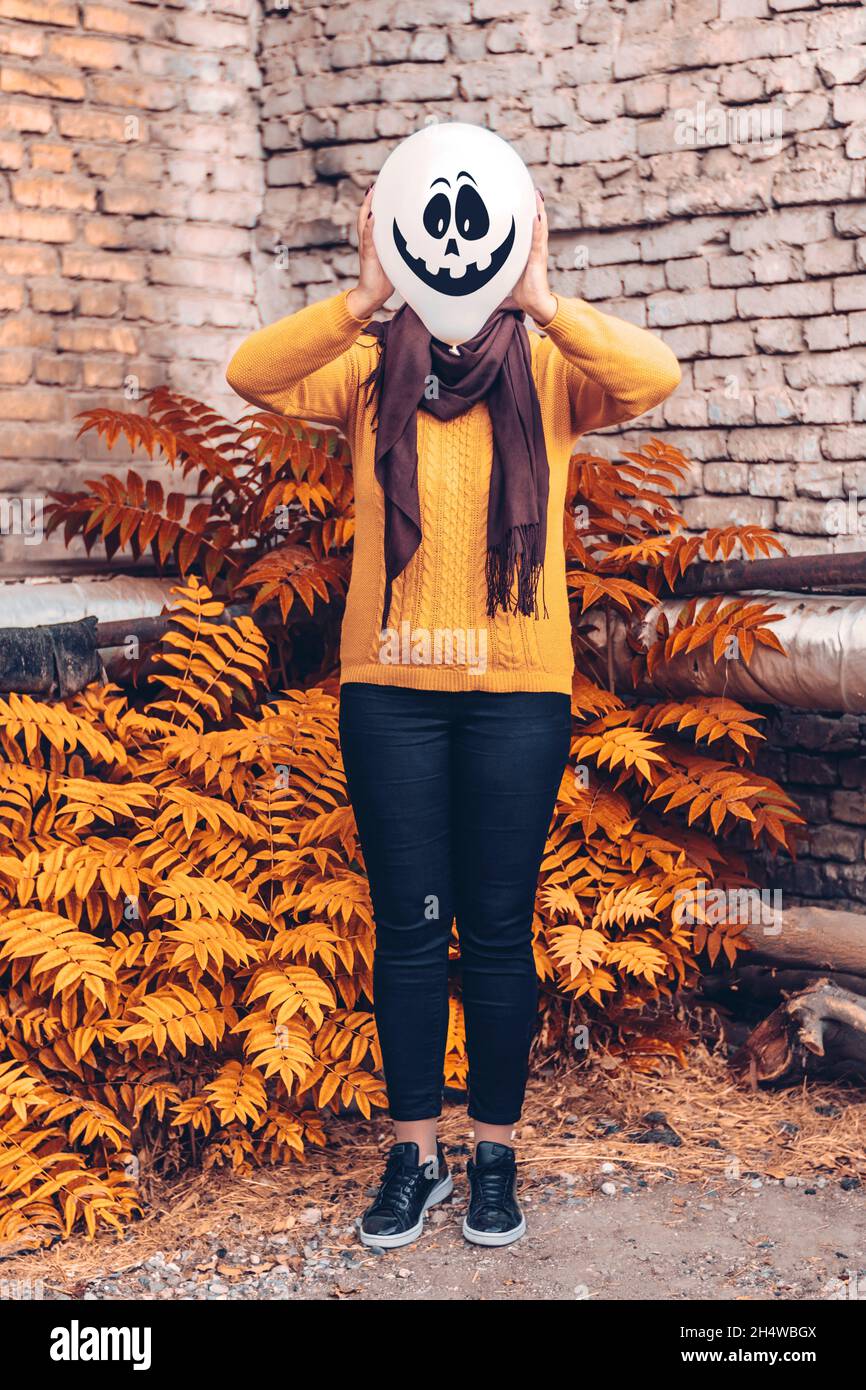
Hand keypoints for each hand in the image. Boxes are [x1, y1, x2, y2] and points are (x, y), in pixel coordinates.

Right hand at [346, 185, 393, 320]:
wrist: (372, 295)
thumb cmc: (383, 280)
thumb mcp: (393, 260)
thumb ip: (398, 249)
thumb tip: (413, 243)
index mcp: (374, 241)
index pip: (373, 219)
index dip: (376, 205)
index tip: (382, 190)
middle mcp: (368, 241)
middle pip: (366, 215)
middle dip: (369, 200)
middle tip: (374, 185)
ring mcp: (367, 247)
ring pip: (364, 223)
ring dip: (367, 207)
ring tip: (371, 192)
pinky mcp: (369, 255)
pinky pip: (368, 238)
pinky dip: (369, 226)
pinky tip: (372, 215)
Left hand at [512, 190, 556, 326]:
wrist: (535, 303)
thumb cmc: (523, 290)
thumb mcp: (510, 271)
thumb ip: (505, 262)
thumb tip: (488, 260)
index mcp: (529, 250)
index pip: (529, 228)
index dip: (527, 213)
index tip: (524, 198)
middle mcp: (536, 248)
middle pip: (537, 223)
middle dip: (535, 206)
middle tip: (534, 189)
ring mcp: (538, 252)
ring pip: (540, 227)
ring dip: (539, 211)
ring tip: (538, 196)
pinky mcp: (538, 259)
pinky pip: (538, 240)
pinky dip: (538, 227)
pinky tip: (537, 216)